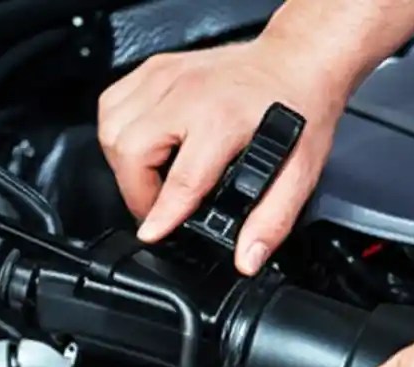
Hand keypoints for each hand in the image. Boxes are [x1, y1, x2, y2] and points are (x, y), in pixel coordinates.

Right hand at [98, 35, 348, 274]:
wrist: (298, 62)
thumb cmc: (300, 109)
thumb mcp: (299, 172)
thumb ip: (272, 220)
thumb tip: (248, 257)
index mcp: (223, 120)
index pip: (180, 179)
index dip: (161, 214)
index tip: (151, 234)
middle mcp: (189, 94)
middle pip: (131, 150)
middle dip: (137, 193)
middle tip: (158, 211)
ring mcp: (168, 76)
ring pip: (112, 125)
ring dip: (122, 163)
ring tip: (148, 182)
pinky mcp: (157, 68)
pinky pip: (114, 103)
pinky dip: (117, 131)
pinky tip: (140, 146)